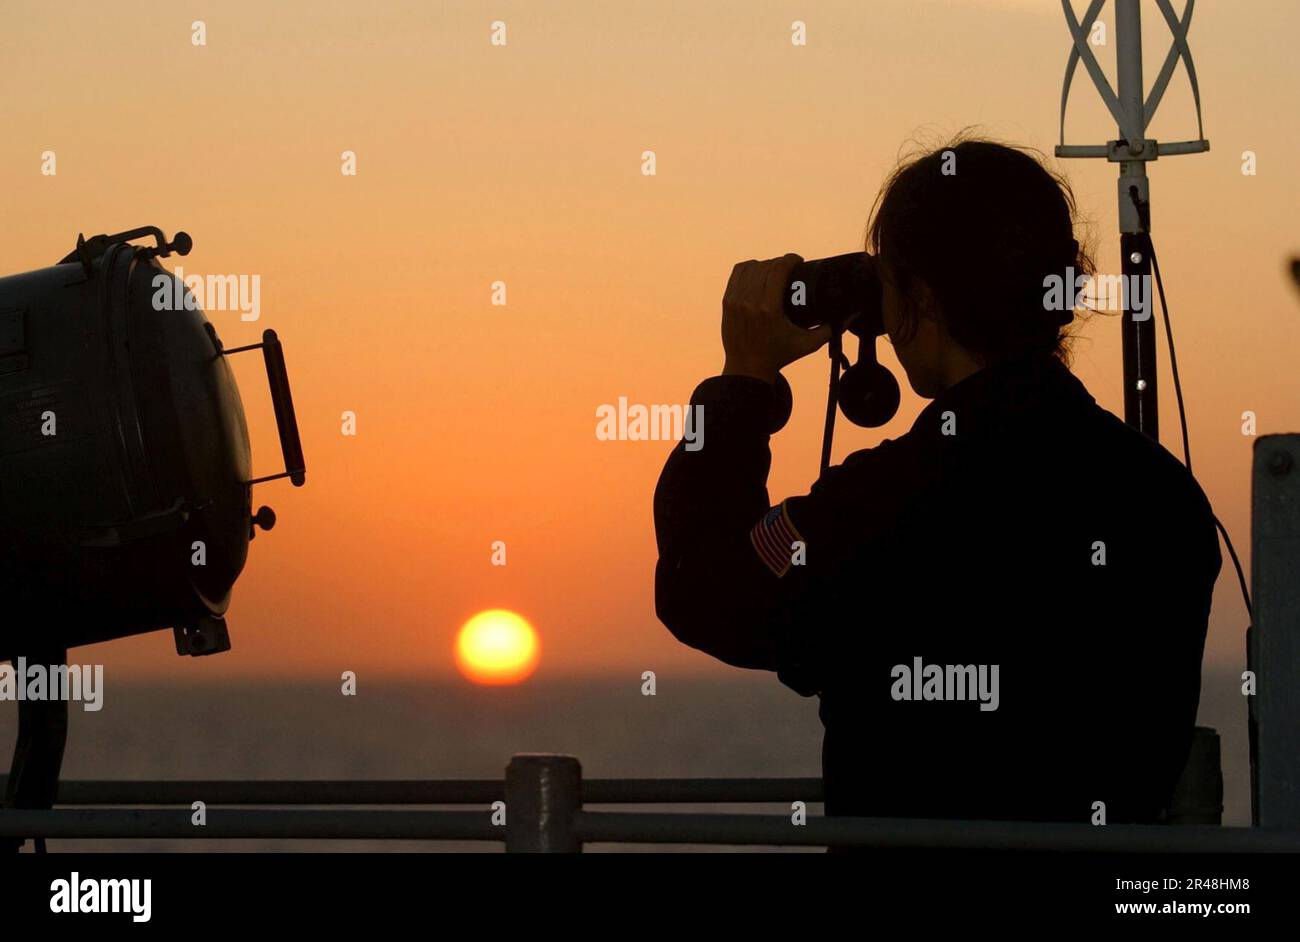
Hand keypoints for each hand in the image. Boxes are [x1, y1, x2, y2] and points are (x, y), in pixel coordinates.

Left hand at [721, 254, 832, 382]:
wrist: (748, 369)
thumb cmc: (779, 356)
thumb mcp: (807, 345)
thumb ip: (830, 329)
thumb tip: (849, 314)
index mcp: (769, 309)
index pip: (779, 268)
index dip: (791, 258)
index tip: (799, 260)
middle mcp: (750, 302)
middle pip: (767, 266)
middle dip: (780, 263)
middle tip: (790, 270)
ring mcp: (736, 301)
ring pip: (752, 267)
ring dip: (766, 265)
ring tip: (775, 271)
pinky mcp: (727, 302)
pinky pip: (738, 273)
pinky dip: (749, 269)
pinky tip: (758, 272)